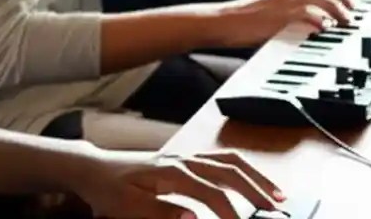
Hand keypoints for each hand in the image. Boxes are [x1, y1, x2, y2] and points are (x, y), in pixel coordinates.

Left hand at [69, 148, 285, 218]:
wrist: (93, 170)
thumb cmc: (108, 189)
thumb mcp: (127, 207)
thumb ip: (160, 213)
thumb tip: (194, 217)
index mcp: (170, 170)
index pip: (210, 192)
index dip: (228, 212)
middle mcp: (182, 159)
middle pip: (229, 168)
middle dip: (255, 187)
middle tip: (277, 206)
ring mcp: (184, 158)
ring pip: (228, 161)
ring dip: (253, 175)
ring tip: (275, 193)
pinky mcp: (183, 161)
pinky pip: (219, 161)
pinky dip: (240, 170)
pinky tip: (249, 181)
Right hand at [217, 0, 359, 44]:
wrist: (224, 20)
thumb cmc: (248, 19)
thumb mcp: (276, 9)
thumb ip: (296, 11)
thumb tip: (318, 22)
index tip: (353, 3)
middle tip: (354, 13)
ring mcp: (286, 2)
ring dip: (338, 9)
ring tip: (345, 22)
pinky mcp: (281, 17)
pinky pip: (307, 13)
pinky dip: (321, 20)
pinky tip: (325, 28)